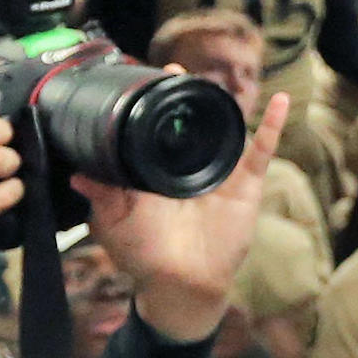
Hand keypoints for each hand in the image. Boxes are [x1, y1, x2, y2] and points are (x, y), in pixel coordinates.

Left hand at [78, 91, 288, 343]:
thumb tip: (78, 176)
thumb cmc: (146, 258)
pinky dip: (272, 127)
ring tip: (214, 80)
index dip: (153, 105)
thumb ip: (102, 198)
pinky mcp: (246, 187)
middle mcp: (188, 169)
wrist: (181, 286)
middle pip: (191, 124)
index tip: (147, 79)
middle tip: (177, 71)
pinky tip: (279, 102)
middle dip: (186, 96)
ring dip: (224, 105)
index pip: (156, 130)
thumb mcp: (116, 225)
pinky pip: (260, 153)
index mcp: (157, 174)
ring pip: (225, 132)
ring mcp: (220, 176)